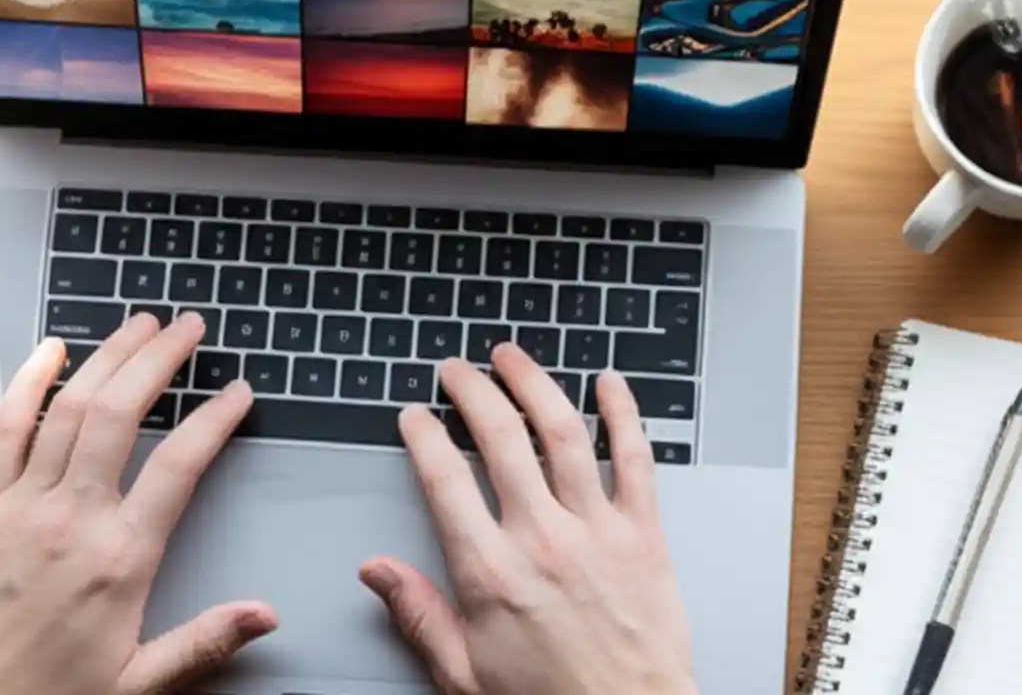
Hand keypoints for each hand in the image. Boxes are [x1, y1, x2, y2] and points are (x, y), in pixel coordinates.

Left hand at [0, 313, 273, 694]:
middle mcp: (72, 520)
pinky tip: (52, 351)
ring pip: (69, 409)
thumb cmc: (50, 693)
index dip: (214, 419)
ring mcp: (21, 505)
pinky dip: (29, 383)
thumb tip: (264, 615)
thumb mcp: (141, 680)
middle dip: (161, 360)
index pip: (179, 465)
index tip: (236, 393)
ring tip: (140, 324)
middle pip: (121, 414)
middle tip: (189, 328)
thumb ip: (205, 640)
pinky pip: (5, 428)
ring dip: (109, 358)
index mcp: (121, 558)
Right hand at [359, 345, 697, 694]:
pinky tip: (609, 384)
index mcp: (491, 572)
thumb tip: (376, 571)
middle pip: (499, 438)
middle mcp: (542, 539)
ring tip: (512, 358)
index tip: (414, 417)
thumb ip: (419, 614)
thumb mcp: (464, 673)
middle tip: (457, 371)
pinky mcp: (645, 534)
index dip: (423, 436)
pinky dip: (623, 414)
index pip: (444, 479)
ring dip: (533, 384)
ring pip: (561, 433)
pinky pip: (635, 458)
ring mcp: (597, 530)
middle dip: (472, 392)